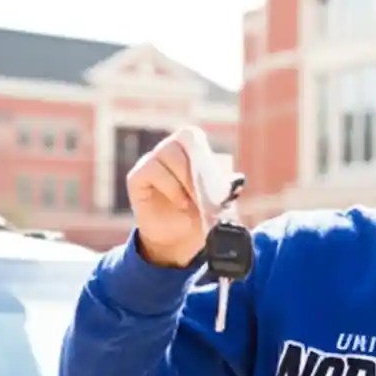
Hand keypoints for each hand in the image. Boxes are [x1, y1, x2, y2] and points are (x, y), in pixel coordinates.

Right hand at [125, 126, 215, 267]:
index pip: (191, 135)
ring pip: (165, 154)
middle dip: (197, 170)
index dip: (202, 151)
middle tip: (206, 195)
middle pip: (179, 142)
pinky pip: (151, 171)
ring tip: (194, 202)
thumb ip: (226, 188)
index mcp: (187, 151)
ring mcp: (150, 163)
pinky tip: (181, 204)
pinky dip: (171, 188)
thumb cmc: (199, 214)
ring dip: (185, 179)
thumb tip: (238, 180)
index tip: (212, 177)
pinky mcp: (137, 178)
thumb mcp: (218, 201)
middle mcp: (167, 152)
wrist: (179, 240)